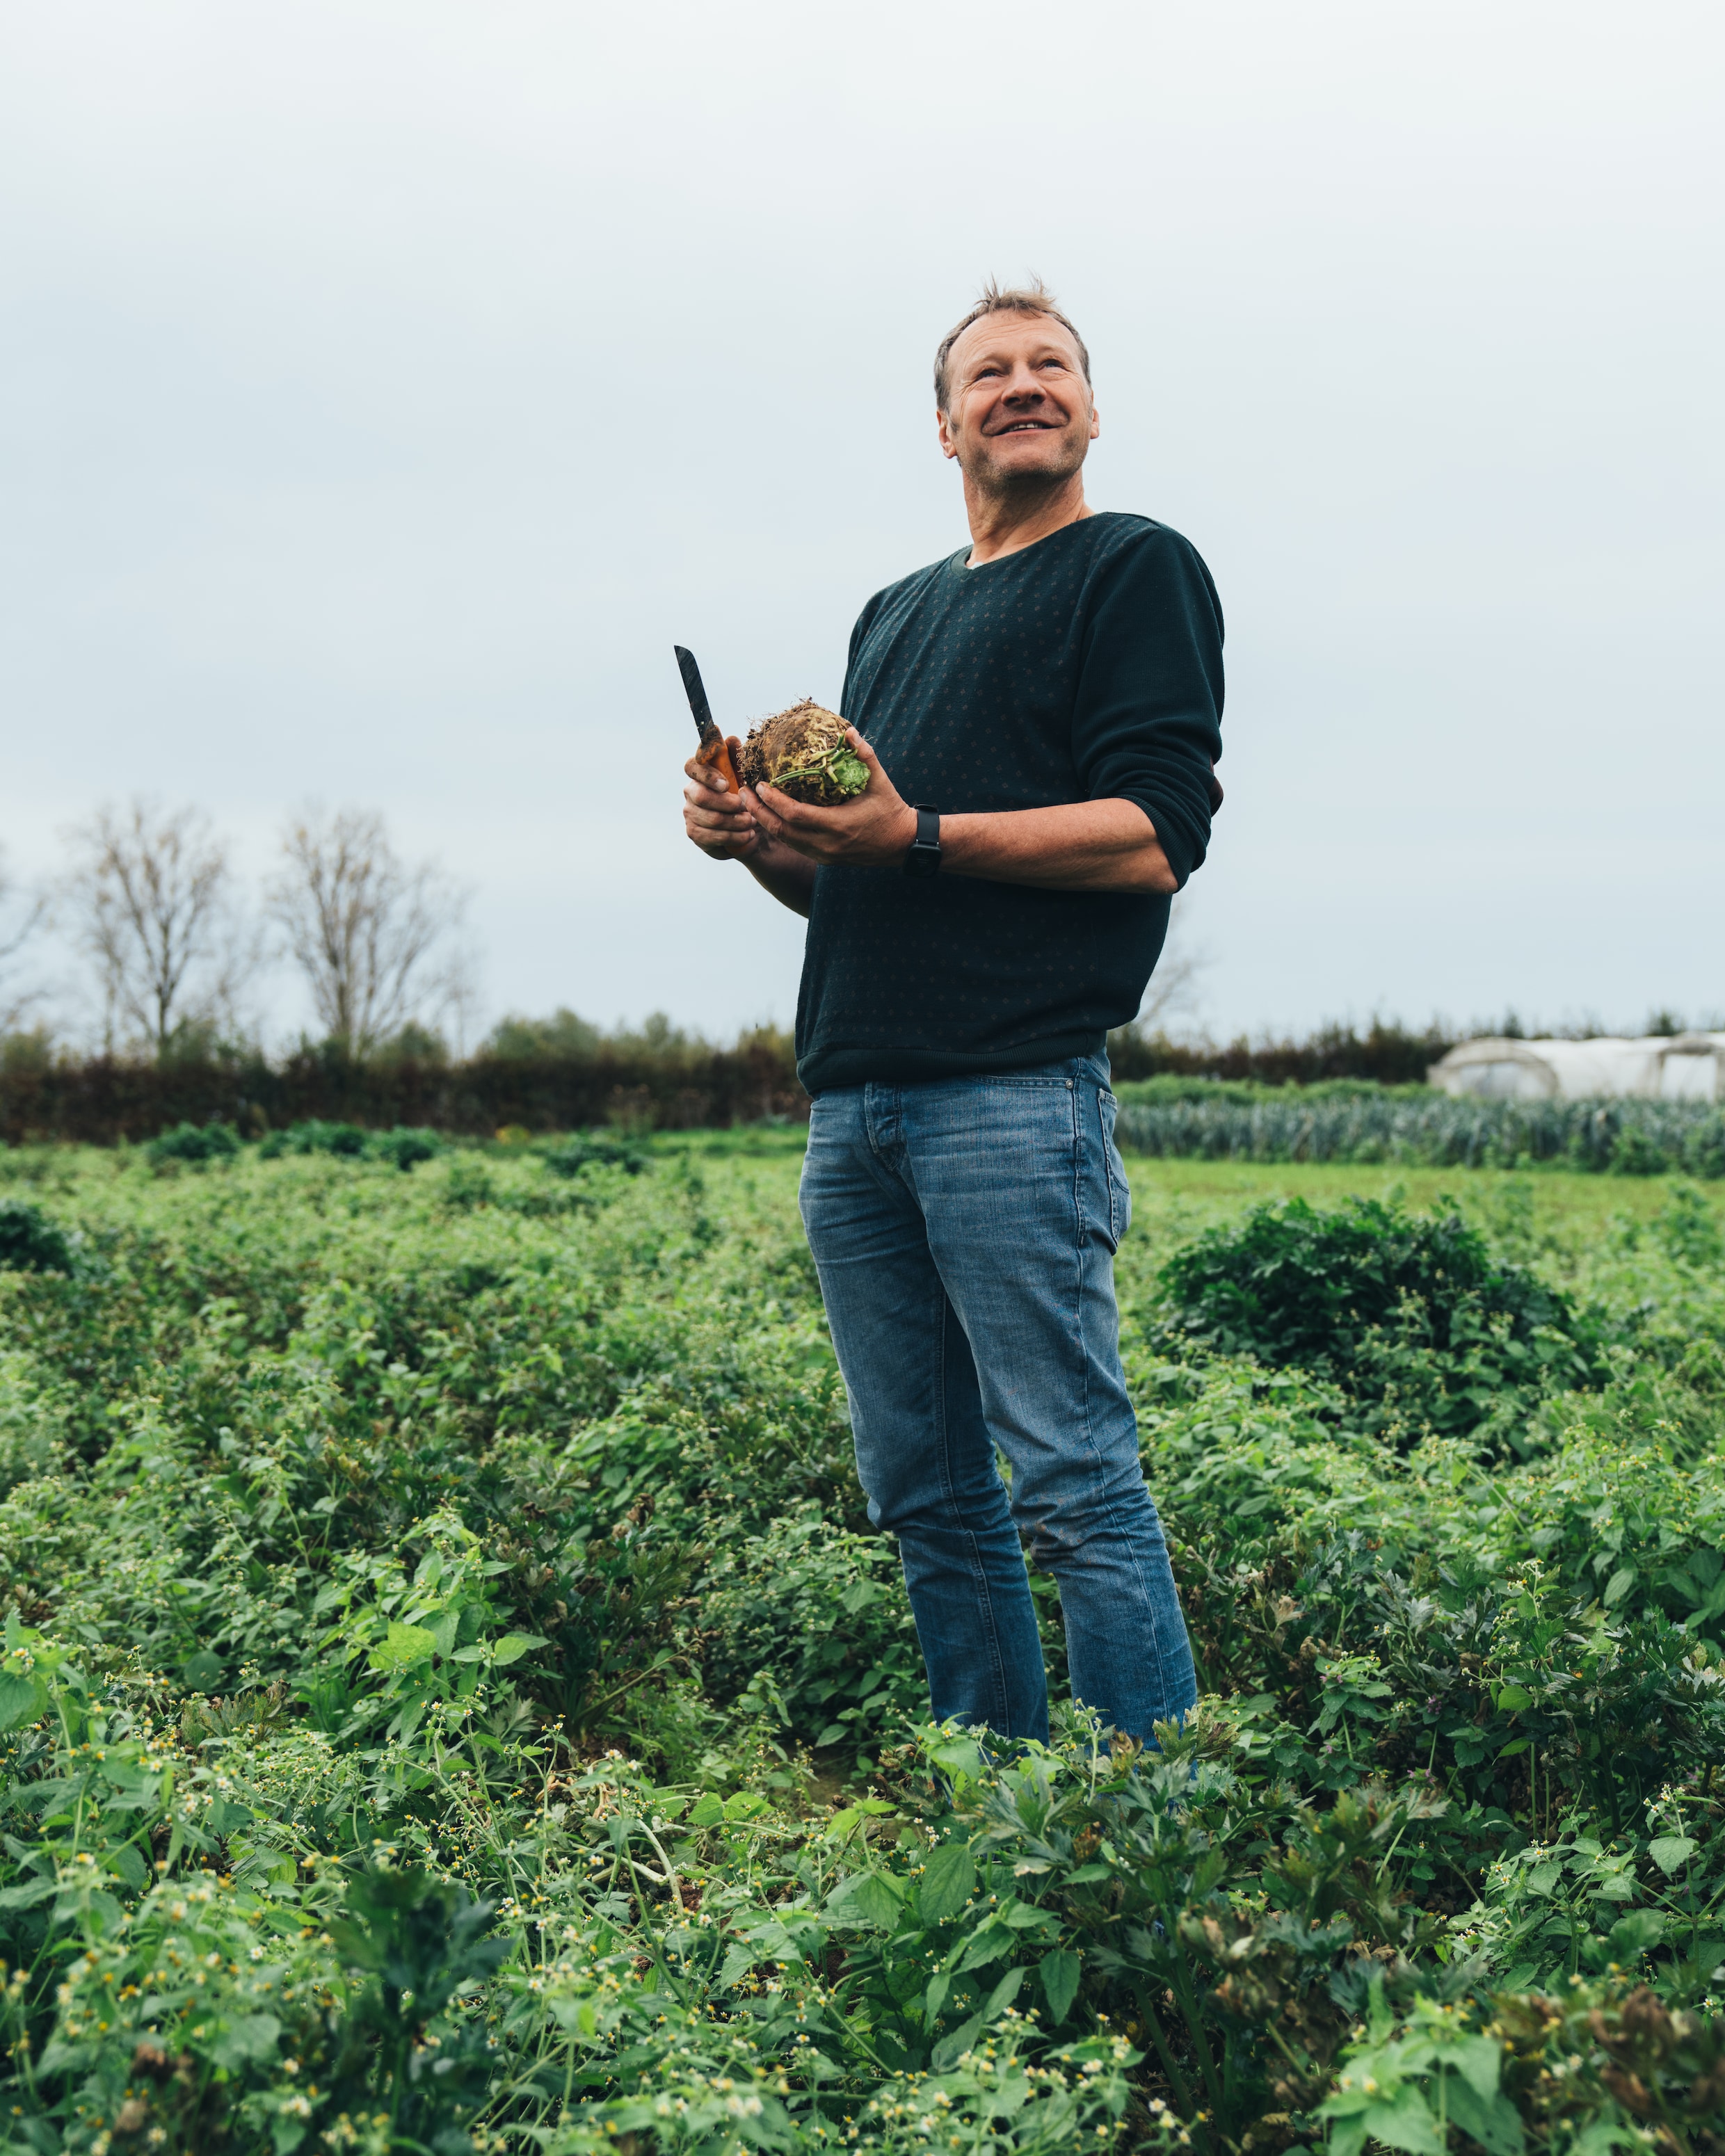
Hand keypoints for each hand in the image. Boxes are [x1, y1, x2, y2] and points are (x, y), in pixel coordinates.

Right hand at [682, 749, 757, 860]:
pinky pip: (712, 837)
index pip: (692, 766)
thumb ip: (737, 759)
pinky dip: (734, 837)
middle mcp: (690, 792)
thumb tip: (730, 739)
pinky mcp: (694, 834)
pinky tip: (748, 835)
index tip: (726, 784)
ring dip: (736, 822)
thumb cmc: (744, 796)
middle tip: (746, 807)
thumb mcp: (745, 777)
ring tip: (752, 822)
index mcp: (700, 774)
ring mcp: (690, 813)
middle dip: (728, 803)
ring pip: (711, 818)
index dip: (707, 774)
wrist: (749, 828)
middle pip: (701, 796)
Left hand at [750, 730, 917, 867]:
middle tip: (744, 794)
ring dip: (765, 823)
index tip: (760, 785)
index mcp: (837, 825)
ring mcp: (825, 854)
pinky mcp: (826, 859)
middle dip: (759, 812)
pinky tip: (770, 818)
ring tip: (751, 804)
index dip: (773, 801)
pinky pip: (796, 846)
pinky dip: (780, 831)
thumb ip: (865, 755)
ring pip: (786, 841)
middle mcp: (827, 844)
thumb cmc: (891, 810)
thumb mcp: (880, 781)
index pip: (795, 815)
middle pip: (782, 831)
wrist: (902, 844)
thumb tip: (850, 731)